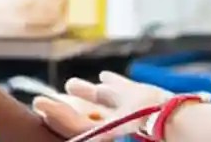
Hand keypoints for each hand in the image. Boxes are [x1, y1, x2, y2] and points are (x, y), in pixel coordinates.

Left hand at [32, 71, 167, 139]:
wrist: (172, 113)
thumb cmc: (141, 121)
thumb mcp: (110, 128)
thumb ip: (90, 134)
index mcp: (104, 130)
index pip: (74, 124)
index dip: (56, 115)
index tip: (39, 103)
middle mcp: (112, 119)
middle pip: (84, 114)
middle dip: (65, 108)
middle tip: (44, 99)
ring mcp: (126, 106)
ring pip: (101, 99)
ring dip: (85, 93)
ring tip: (69, 85)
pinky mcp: (141, 95)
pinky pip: (121, 88)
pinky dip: (111, 82)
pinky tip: (102, 76)